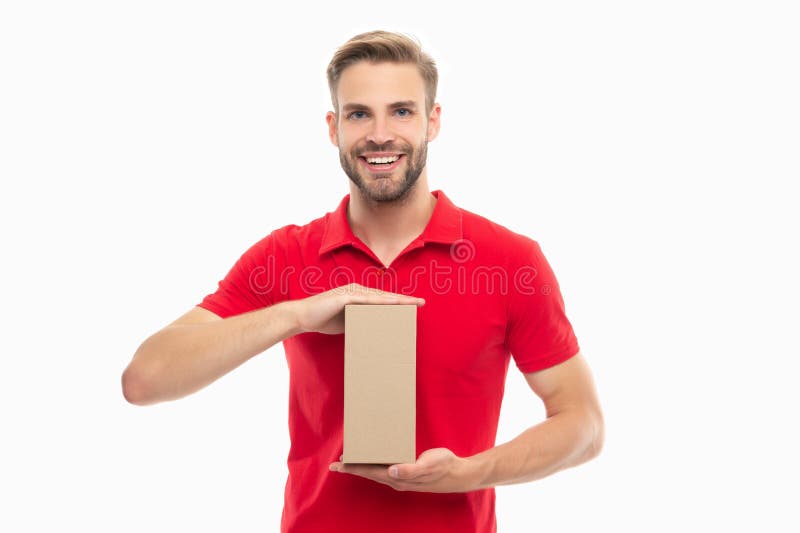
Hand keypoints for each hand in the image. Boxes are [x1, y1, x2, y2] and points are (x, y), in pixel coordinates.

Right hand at [289, 283, 424, 334]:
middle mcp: (357, 290)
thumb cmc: (324, 319)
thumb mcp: (347, 322)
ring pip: (379, 297)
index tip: (414, 305)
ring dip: (396, 300)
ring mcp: (352, 292)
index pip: (383, 299)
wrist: (303, 316)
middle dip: (404, 300)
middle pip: (385, 296)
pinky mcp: (345, 297)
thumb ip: (360, 322)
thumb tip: (374, 330)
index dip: (399, 302)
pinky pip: (366, 300)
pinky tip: (392, 304)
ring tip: (412, 304)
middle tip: (421, 303)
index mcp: (359, 295)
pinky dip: (380, 302)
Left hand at [329, 448, 481, 492]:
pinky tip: (374, 459)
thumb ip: (411, 469)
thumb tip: (391, 471)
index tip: (338, 464)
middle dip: (352, 468)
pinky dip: (374, 464)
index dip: (353, 468)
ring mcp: (402, 477)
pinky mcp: (407, 472)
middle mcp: (397, 479)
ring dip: (362, 466)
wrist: (459, 473)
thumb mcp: (429, 465)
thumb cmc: (444, 466)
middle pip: (369, 473)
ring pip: (376, 472)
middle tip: (336, 463)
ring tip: (350, 460)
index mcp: (399, 477)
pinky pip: (385, 469)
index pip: (370, 472)